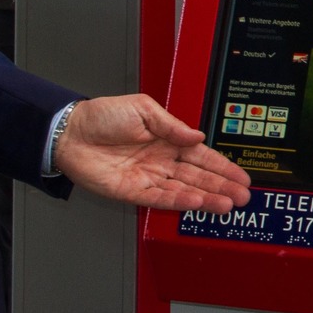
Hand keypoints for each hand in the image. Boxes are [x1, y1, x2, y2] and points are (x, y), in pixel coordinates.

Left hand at [53, 94, 250, 214]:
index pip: (202, 156)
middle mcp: (161, 161)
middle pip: (198, 177)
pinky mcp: (132, 191)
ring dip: (207, 198)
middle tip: (243, 196)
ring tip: (227, 204)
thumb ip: (172, 125)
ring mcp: (148, 177)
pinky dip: (179, 201)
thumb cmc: (101, 116)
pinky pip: (160, 198)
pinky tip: (197, 202)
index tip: (241, 176)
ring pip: (184, 190)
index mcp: (167, 139)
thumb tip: (197, 135)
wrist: (70, 132)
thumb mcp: (143, 108)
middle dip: (222, 187)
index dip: (223, 166)